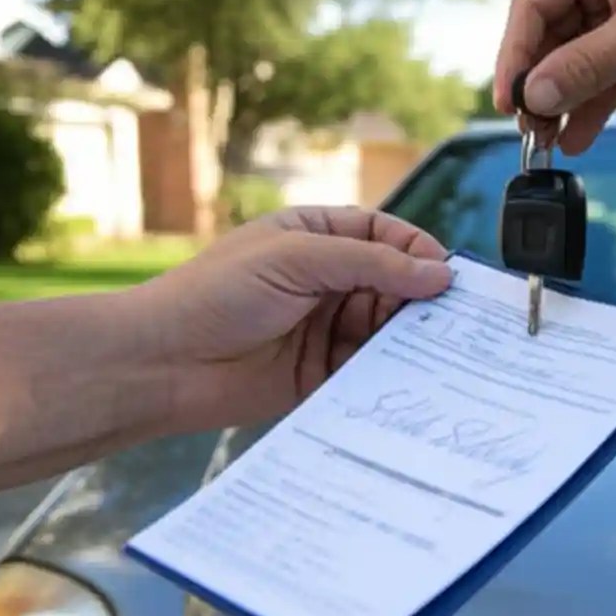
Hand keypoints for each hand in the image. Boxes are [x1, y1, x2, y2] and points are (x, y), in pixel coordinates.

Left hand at [131, 207, 450, 430]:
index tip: (449, 276)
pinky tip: (410, 378)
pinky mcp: (322, 374)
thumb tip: (439, 273)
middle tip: (454, 320)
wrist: (161, 363)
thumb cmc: (217, 294)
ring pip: (386, 329)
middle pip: (394, 285)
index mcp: (316, 237)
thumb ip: (371, 263)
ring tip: (438, 351)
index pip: (385, 237)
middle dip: (422, 299)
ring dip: (410, 338)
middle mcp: (326, 281)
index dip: (419, 252)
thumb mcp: (298, 259)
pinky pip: (368, 369)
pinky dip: (390, 373)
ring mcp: (325, 328)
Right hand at [494, 0, 615, 153]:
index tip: (507, 103)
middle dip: (541, 84)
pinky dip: (596, 99)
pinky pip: (609, 68)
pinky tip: (578, 135)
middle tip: (529, 129)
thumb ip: (586, 66)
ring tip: (549, 141)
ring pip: (578, 55)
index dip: (516, 58)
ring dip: (566, 98)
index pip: (533, 4)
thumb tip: (534, 96)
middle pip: (551, 32)